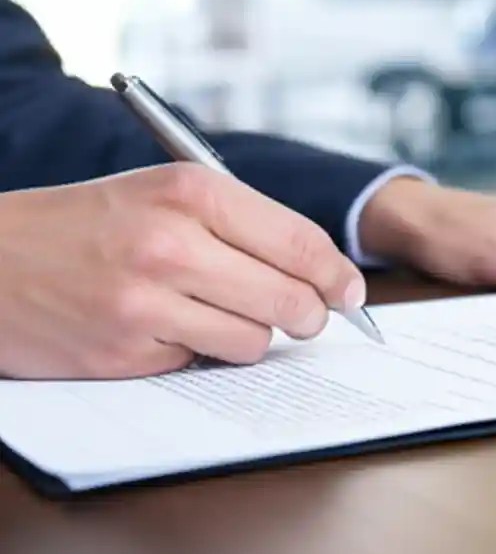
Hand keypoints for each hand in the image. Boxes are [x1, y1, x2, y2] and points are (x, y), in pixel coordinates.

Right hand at [0, 164, 364, 378]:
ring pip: (256, 340)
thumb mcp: (162, 194)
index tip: (350, 293)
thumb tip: (326, 275)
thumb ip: (243, 225)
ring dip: (247, 336)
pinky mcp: (124, 351)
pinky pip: (202, 363)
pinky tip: (160, 329)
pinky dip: (194, 352)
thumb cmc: (87, 225)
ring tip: (206, 312)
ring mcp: (146, 301)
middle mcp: (171, 242)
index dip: (338, 276)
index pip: (302, 242)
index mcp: (190, 191)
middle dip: (308, 315)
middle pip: (293, 299)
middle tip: (302, 315)